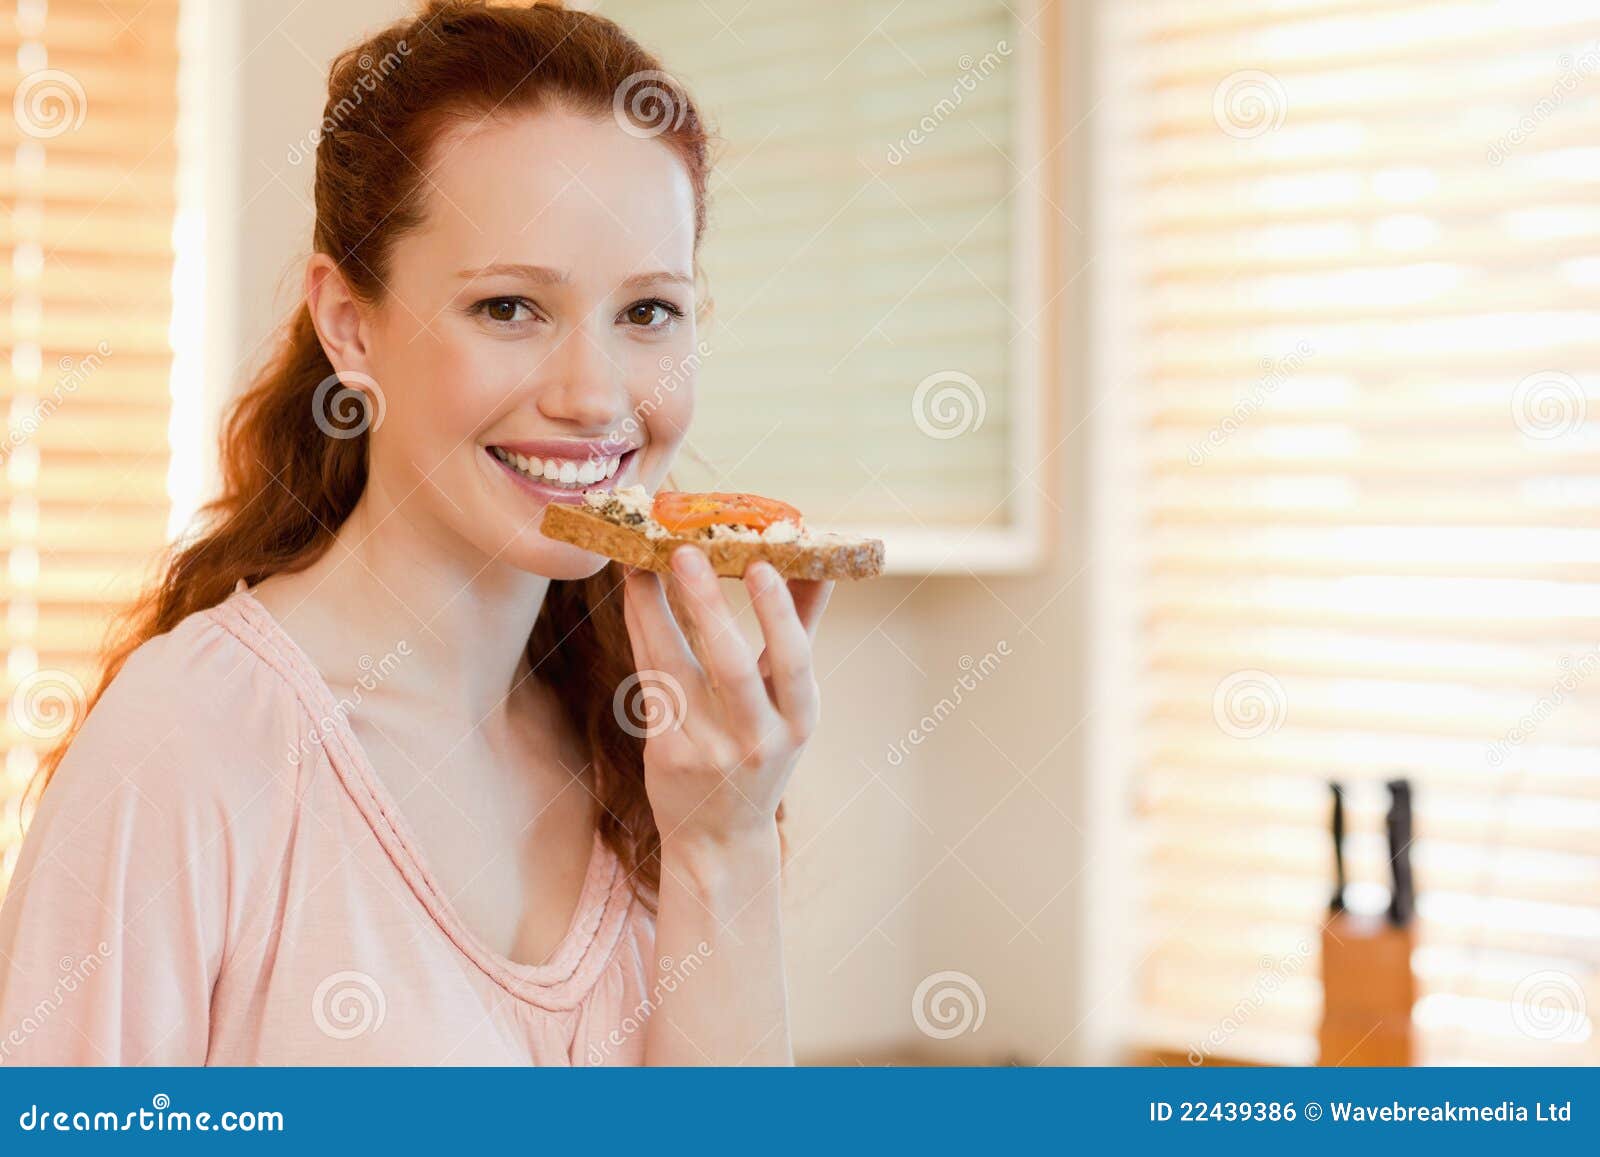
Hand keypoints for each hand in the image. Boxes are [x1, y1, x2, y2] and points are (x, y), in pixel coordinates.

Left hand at [620, 546, 833, 849]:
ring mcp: (709, 749)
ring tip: (640, 565)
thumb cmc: (762, 749)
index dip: (779, 613)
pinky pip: (651, 682)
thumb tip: (819, 562)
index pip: (794, 661)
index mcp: (799, 720)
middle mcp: (757, 738)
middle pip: (732, 666)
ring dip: (655, 612)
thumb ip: (802, 631)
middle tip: (685, 553)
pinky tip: (634, 598)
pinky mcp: (667, 754)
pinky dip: (641, 634)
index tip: (762, 563)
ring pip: (676, 669)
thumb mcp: (793, 703)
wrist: (721, 835)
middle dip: (708, 606)